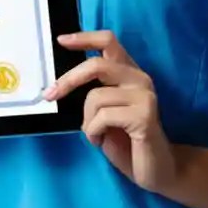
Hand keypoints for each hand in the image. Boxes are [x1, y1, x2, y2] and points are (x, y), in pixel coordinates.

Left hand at [42, 31, 178, 192]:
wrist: (157, 169)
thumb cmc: (126, 141)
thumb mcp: (103, 112)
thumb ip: (93, 92)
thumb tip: (60, 84)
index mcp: (128, 73)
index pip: (109, 41)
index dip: (84, 38)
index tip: (61, 40)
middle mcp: (139, 78)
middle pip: (96, 65)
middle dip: (69, 80)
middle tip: (50, 95)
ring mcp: (144, 96)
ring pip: (95, 97)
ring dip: (87, 121)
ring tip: (96, 134)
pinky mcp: (145, 115)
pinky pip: (102, 117)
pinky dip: (94, 132)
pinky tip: (102, 141)